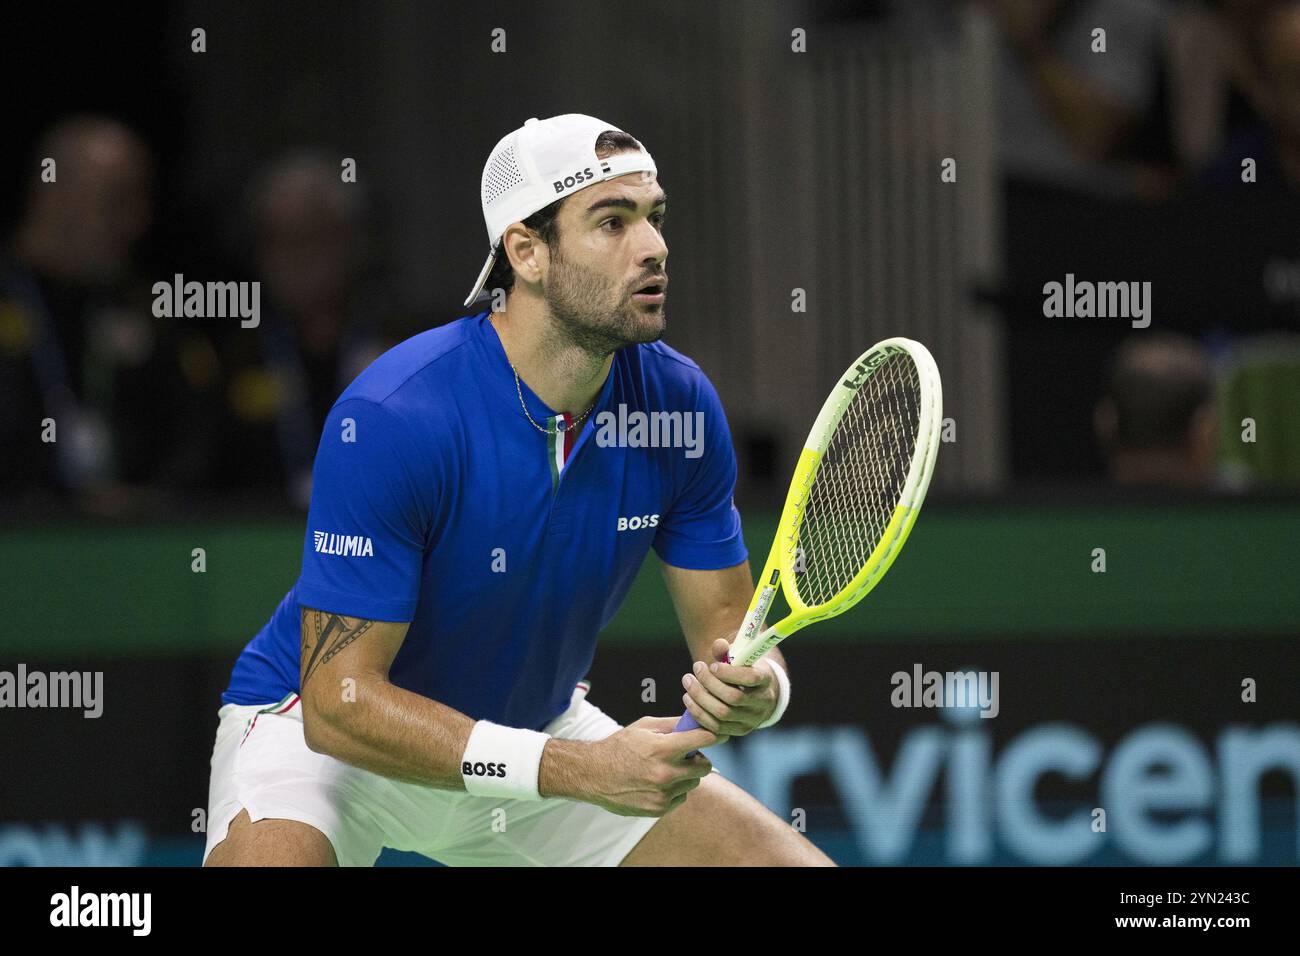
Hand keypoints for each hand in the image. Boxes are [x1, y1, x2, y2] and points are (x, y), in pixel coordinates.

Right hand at [581, 716, 719, 816]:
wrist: (593, 775)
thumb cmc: (618, 747)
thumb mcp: (643, 727)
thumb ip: (671, 724)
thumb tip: (694, 720)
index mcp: (662, 749)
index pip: (701, 740)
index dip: (713, 735)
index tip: (718, 734)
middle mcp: (665, 773)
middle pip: (704, 767)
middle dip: (699, 759)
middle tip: (688, 755)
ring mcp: (663, 794)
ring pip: (692, 783)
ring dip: (686, 775)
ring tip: (667, 769)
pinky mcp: (658, 809)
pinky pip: (681, 797)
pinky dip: (675, 790)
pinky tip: (658, 783)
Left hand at [680, 638, 778, 736]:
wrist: (758, 694)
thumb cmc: (745, 670)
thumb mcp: (741, 657)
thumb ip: (728, 651)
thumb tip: (718, 645)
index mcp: (766, 680)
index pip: (751, 678)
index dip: (729, 672)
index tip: (712, 665)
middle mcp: (762, 703)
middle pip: (733, 698)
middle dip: (709, 683)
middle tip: (695, 668)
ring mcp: (751, 720)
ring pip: (722, 714)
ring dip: (700, 698)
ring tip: (688, 681)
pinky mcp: (739, 731)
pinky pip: (716, 727)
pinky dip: (699, 713)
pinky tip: (689, 699)